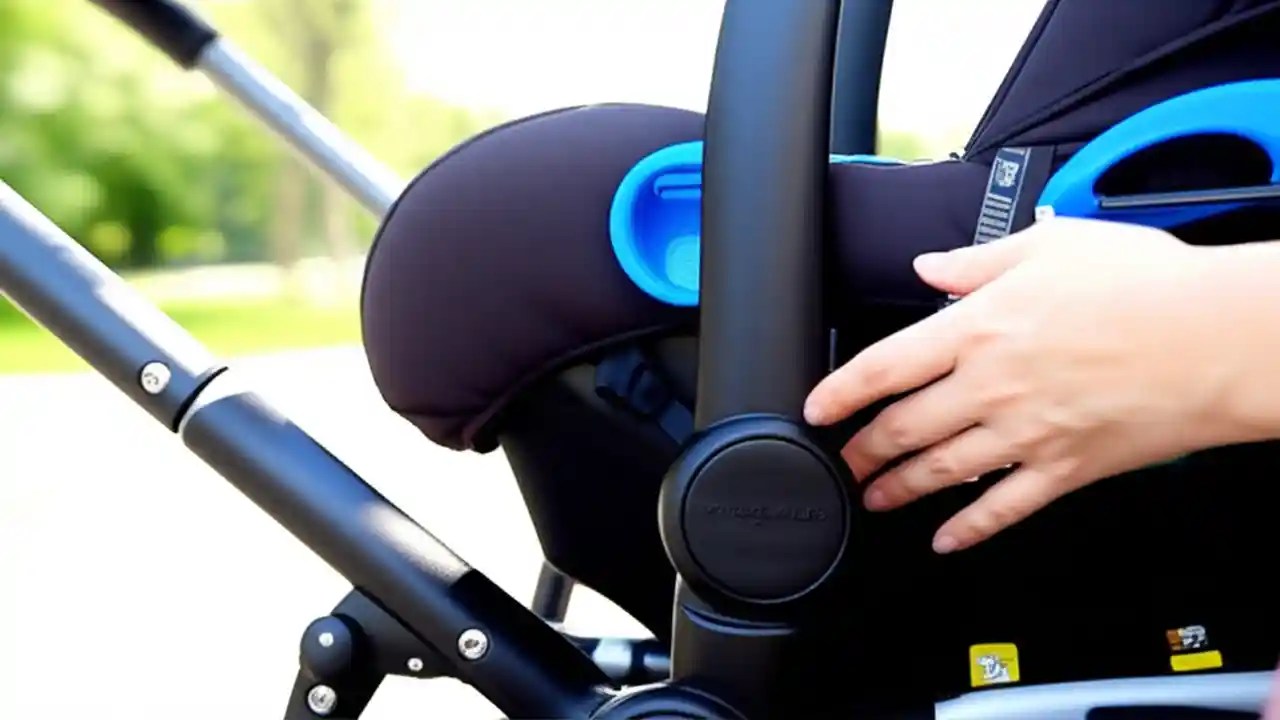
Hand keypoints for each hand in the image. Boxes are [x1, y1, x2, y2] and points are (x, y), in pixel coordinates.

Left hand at [804, 217, 1247, 553]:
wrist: (1220, 339)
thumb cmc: (1147, 286)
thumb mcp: (1053, 247)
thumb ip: (979, 262)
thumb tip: (930, 268)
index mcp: (978, 328)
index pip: (883, 367)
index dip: (839, 392)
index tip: (818, 409)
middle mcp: (991, 386)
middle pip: (901, 428)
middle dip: (861, 449)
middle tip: (841, 460)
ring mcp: (1024, 434)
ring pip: (939, 472)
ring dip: (898, 489)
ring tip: (873, 499)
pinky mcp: (1064, 470)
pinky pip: (1002, 510)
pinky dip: (968, 529)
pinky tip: (945, 540)